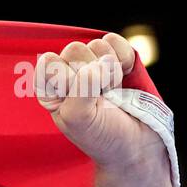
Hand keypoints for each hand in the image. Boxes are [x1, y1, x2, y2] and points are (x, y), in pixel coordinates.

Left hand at [34, 33, 162, 169]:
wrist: (138, 145)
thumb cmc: (102, 136)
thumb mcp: (80, 120)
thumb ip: (80, 91)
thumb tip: (94, 67)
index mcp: (50, 90)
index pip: (48, 63)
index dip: (67, 77)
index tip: (78, 99)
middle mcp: (69, 75)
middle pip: (73, 50)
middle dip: (92, 75)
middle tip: (101, 98)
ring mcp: (94, 65)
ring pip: (96, 44)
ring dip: (110, 70)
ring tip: (112, 93)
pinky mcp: (117, 59)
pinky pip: (116, 41)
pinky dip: (124, 57)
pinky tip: (125, 75)